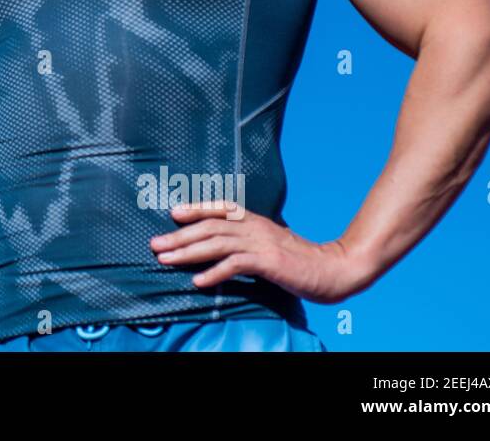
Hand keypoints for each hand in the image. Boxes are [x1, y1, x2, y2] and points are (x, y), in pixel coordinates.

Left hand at [150, 201, 367, 304]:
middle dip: (179, 236)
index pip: (220, 208)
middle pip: (209, 227)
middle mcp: (254, 227)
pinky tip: (198, 281)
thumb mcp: (270, 243)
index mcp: (254, 220)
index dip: (196, 208)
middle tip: (155, 245)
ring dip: (188, 252)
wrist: (334, 269)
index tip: (173, 213)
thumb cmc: (299, 260)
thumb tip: (224, 245)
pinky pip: (236, 265)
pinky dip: (215, 272)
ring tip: (166, 260)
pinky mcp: (269, 262)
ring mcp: (261, 243)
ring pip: (216, 243)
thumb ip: (248, 241)